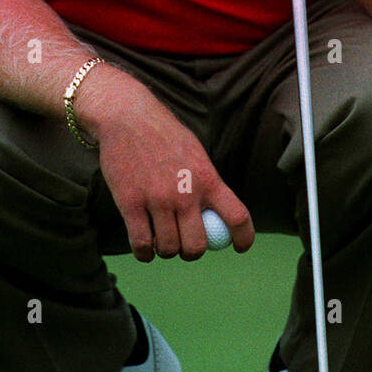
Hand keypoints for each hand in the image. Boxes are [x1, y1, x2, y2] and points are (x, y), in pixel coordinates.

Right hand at [86, 77, 254, 261]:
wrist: (128, 118)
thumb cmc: (163, 135)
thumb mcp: (195, 154)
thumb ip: (205, 183)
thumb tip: (216, 214)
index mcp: (207, 179)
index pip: (237, 217)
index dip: (244, 238)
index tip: (240, 247)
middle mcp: (185, 193)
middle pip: (198, 245)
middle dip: (192, 252)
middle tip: (184, 246)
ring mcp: (157, 200)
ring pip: (168, 248)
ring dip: (166, 251)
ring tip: (160, 241)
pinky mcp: (130, 204)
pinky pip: (141, 244)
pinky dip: (144, 253)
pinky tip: (144, 248)